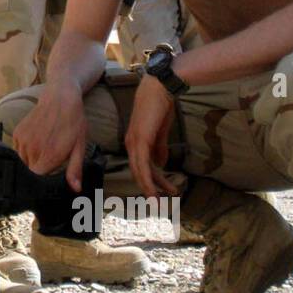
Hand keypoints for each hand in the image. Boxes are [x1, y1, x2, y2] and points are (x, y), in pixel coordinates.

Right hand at [11, 81, 89, 187]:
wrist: (61, 98)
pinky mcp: (18, 134)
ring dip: (33, 160)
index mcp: (48, 157)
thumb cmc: (73, 122)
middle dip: (40, 170)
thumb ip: (75, 170)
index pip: (37, 181)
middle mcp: (32, 151)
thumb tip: (76, 189)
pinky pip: (18, 150)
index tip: (48, 180)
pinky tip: (38, 140)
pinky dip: (26, 150)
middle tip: (51, 159)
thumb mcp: (79, 147)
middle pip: (30, 172)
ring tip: (46, 147)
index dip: (42, 183)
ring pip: (24, 161)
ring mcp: (23, 141)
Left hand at [124, 74, 178, 196]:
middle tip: (159, 203)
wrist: (160, 89)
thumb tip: (161, 164)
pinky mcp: (141, 140)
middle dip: (149, 188)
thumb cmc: (160, 107)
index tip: (160, 192)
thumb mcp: (160, 131)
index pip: (140, 166)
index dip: (149, 180)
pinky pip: (142, 165)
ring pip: (139, 172)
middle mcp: (131, 144)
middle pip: (138, 172)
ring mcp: (134, 143)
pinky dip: (148, 180)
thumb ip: (159, 148)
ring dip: (149, 188)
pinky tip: (154, 190)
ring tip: (158, 203)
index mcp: (134, 142)